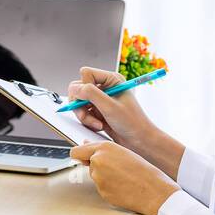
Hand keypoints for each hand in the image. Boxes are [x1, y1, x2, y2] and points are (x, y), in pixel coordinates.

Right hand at [66, 66, 183, 177]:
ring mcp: (100, 100)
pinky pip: (83, 113)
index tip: (88, 100)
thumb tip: (75, 88)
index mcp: (112, 80)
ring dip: (84, 115)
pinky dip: (87, 121)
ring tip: (97, 124)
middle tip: (86, 115)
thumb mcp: (110, 107)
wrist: (139, 141)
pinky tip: (99, 126)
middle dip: (81, 104)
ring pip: (79, 102)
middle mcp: (105, 87)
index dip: (84, 87)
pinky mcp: (97, 111)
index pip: (86, 74)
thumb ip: (91, 94)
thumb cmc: (132, 122)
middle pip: (79, 89)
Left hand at [68, 140, 178, 214]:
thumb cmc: (145, 171)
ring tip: (124, 178)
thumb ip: (104, 149)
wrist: (155, 191)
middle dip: (98, 166)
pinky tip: (124, 187)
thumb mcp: (125, 152)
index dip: (80, 155)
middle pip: (88, 165)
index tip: (82, 158)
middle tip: (118, 169)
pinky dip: (110, 188)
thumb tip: (87, 146)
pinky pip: (102, 188)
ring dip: (105, 177)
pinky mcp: (102, 192)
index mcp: (104, 148)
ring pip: (95, 176)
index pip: (77, 151)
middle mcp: (98, 161)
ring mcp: (98, 178)